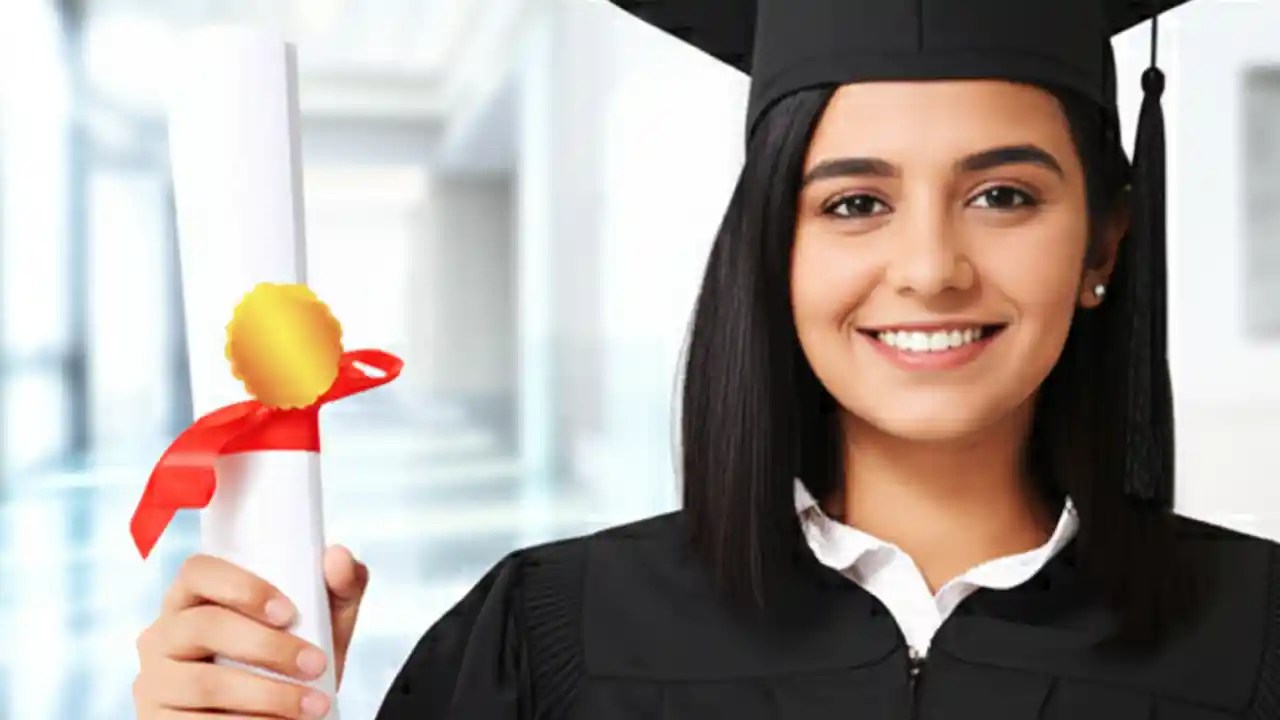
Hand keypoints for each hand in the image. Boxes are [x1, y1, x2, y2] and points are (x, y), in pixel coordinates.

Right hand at [133, 545, 369, 718]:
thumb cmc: (293, 664)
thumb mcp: (323, 626)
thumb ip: (340, 588)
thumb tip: (338, 557)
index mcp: (195, 598)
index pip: (198, 571)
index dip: (241, 586)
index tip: (288, 612)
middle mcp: (164, 634)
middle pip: (204, 626)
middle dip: (268, 647)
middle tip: (316, 664)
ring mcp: (154, 680)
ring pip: (203, 682)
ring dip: (266, 695)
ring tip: (312, 705)